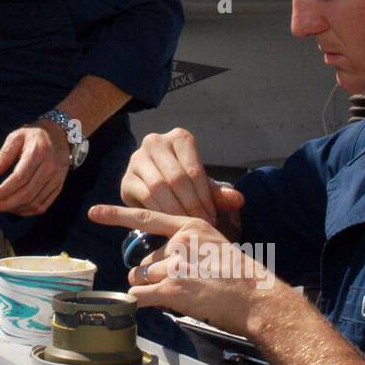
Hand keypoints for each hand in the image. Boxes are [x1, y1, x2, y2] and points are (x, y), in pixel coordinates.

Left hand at [0, 120, 70, 216]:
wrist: (60, 135)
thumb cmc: (34, 136)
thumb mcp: (15, 138)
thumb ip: (2, 156)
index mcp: (38, 152)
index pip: (20, 178)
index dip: (4, 191)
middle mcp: (50, 167)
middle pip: (27, 193)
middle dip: (6, 204)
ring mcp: (56, 179)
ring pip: (35, 203)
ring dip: (15, 209)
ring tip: (0, 207)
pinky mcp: (58, 187)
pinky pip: (43, 205)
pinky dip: (27, 211)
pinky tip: (15, 208)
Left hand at [89, 204, 283, 338]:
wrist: (258, 298)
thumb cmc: (240, 275)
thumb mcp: (214, 245)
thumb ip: (187, 245)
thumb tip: (160, 257)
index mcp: (190, 226)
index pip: (145, 218)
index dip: (116, 214)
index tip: (94, 212)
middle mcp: (180, 242)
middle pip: (145, 260)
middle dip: (154, 275)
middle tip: (185, 283)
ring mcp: (176, 264)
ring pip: (143, 278)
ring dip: (155, 289)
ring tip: (187, 292)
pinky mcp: (174, 288)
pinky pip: (141, 294)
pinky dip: (142, 301)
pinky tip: (159, 302)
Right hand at [123, 128, 244, 236]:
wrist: (157, 191)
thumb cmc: (186, 186)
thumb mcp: (204, 187)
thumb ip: (219, 194)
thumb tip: (238, 200)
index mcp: (179, 138)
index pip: (194, 170)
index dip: (205, 197)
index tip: (213, 218)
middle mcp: (155, 142)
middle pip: (176, 179)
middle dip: (191, 206)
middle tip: (201, 225)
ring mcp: (137, 158)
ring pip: (159, 187)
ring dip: (175, 210)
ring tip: (187, 226)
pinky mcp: (126, 179)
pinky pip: (144, 196)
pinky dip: (160, 211)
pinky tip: (170, 223)